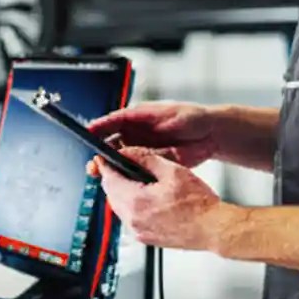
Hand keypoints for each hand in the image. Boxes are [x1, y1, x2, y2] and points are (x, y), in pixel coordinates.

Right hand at [86, 101, 217, 168]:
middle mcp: (136, 133)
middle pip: (110, 143)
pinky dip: (125, 176)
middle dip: (99, 152)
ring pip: (118, 158)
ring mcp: (141, 149)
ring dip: (109, 166)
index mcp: (137, 117)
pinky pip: (133, 170)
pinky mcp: (150, 163)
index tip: (87, 133)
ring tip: (100, 173)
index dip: (98, 128)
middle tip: (93, 162)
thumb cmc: (192, 117)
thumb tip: (128, 137)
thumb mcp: (170, 116)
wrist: (211, 134)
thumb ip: (149, 127)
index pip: (112, 122)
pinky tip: (118, 182)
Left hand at [93, 147, 230, 251]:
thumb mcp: (172, 171)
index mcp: (136, 201)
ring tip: (136, 180)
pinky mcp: (146, 238)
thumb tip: (129, 152)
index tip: (103, 157)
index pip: (109, 179)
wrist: (212, 227)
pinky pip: (130, 218)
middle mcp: (133, 220)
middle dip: (113, 178)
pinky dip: (132, 206)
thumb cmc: (198, 204)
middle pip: (111, 194)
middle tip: (119, 165)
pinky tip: (147, 197)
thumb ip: (146, 159)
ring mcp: (138, 231)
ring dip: (122, 192)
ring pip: (119, 207)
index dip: (105, 165)